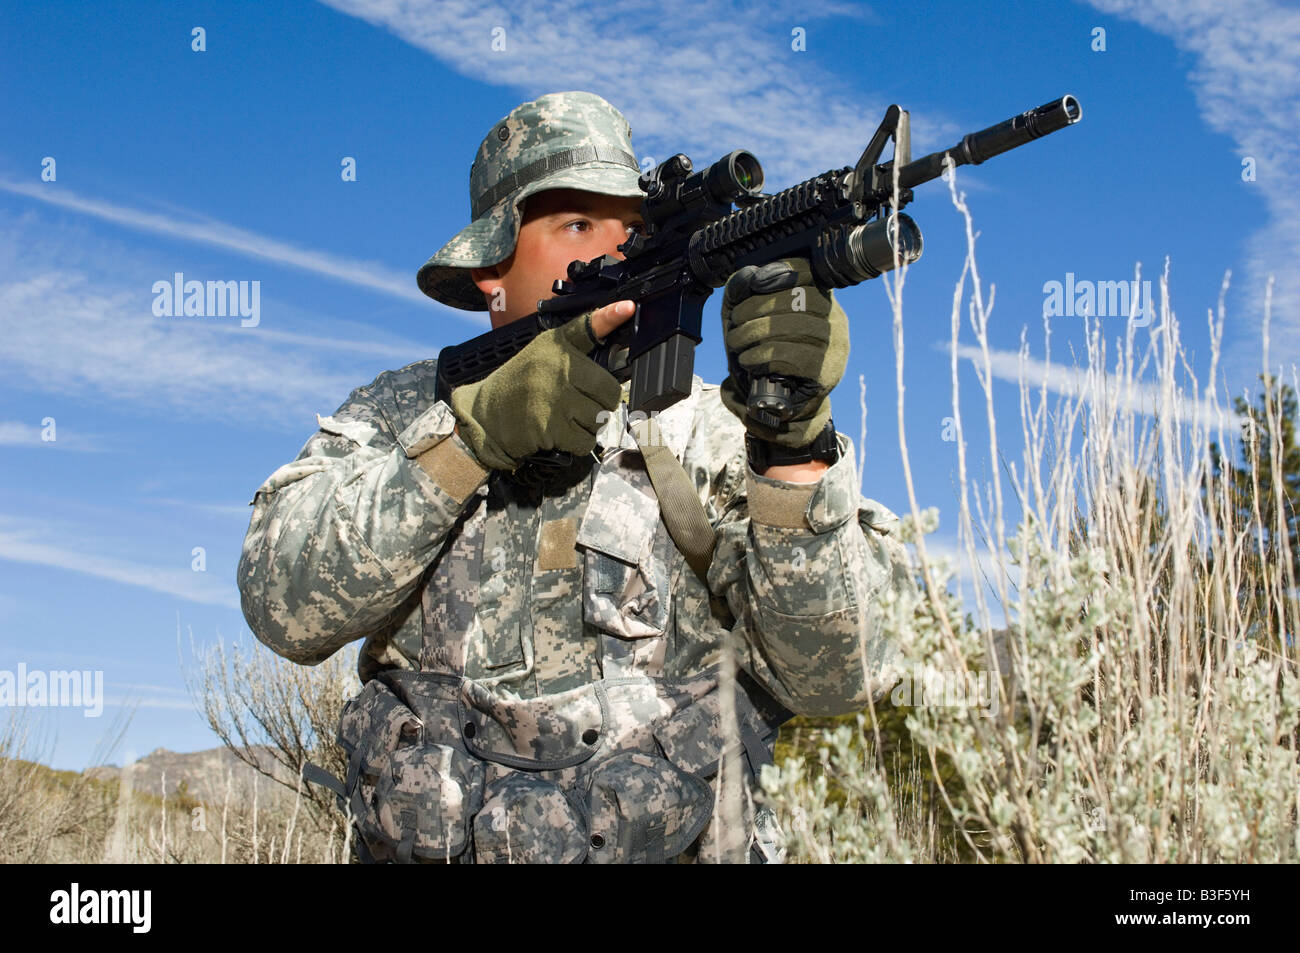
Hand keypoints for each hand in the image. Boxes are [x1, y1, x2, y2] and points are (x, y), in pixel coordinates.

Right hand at [450, 301, 633, 470]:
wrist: (486, 415)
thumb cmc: (520, 382)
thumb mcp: (544, 351)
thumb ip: (581, 338)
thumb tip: (621, 314)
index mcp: (557, 347)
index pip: (590, 329)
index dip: (611, 316)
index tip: (627, 307)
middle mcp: (557, 369)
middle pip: (609, 392)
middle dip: (600, 403)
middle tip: (579, 402)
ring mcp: (555, 399)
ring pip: (599, 418)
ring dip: (588, 425)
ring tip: (566, 416)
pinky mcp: (550, 428)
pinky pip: (585, 440)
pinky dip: (578, 442)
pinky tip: (561, 432)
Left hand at [719, 258, 847, 446]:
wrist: (776, 405)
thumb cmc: (763, 355)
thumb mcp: (748, 319)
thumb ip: (744, 293)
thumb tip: (748, 275)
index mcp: (820, 299)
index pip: (808, 273)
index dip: (781, 272)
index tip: (756, 283)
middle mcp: (834, 320)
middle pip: (798, 299)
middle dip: (757, 308)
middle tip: (736, 323)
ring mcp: (835, 347)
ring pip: (796, 328)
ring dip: (756, 334)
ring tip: (738, 344)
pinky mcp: (827, 373)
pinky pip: (796, 357)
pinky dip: (765, 357)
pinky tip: (750, 361)